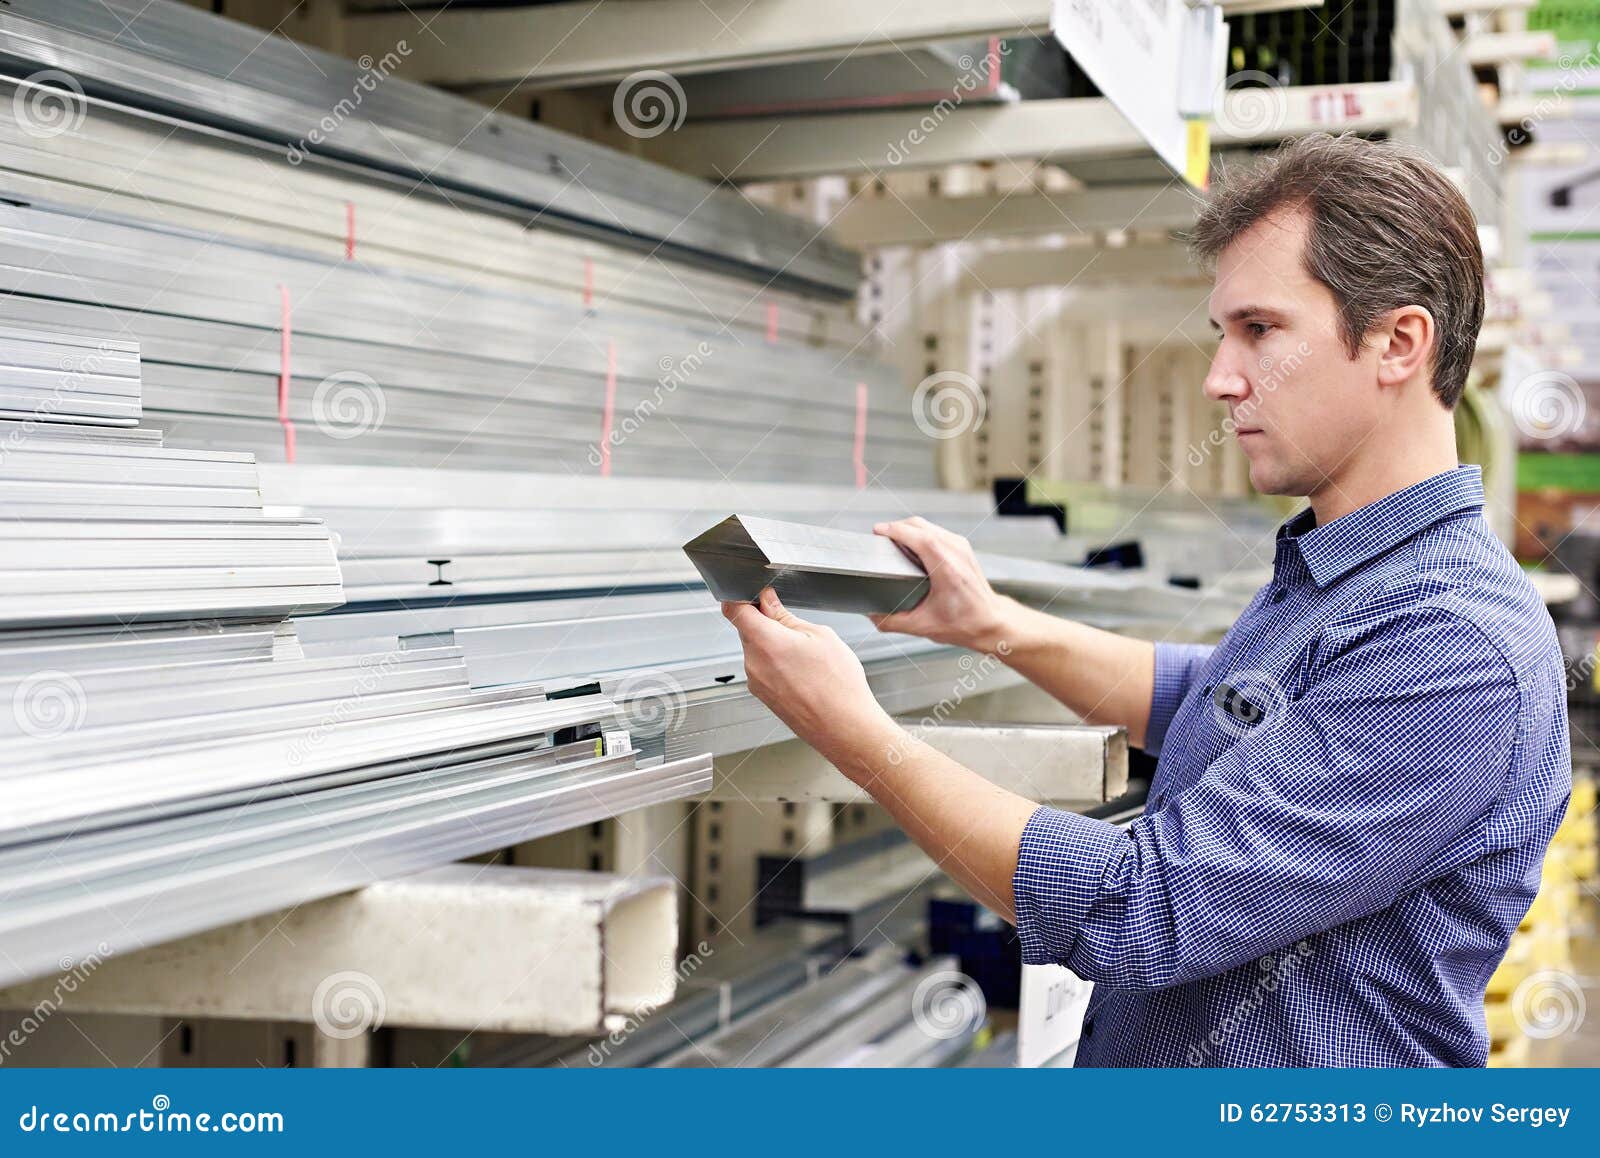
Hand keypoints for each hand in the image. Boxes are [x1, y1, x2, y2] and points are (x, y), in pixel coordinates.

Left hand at [722, 588, 899, 773]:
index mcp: (765, 642)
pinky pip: (763, 668)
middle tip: (796, 627)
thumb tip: (768, 601)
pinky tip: (803, 671)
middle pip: (746, 629)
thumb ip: (786, 616)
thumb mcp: (819, 636)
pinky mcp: (763, 696)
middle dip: (765, 621)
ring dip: (773, 644)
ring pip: (756, 649)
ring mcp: (756, 682)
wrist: (845, 728)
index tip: (758, 593)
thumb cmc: (839, 686)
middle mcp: (754, 664)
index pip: (733, 609)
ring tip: (806, 655)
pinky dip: (777, 663)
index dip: (742, 596)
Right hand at [870, 517, 1013, 653]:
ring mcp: (961, 547)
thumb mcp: (923, 626)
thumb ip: (893, 622)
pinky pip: (937, 531)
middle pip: (920, 525)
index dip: (894, 530)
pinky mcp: (963, 547)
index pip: (917, 536)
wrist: (990, 622)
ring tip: (893, 539)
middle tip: (880, 537)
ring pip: (929, 525)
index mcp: (946, 567)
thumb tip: (873, 615)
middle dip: (897, 527)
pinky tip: (912, 543)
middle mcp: (955, 551)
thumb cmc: (965, 623)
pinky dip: (921, 532)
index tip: (878, 531)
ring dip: (908, 528)